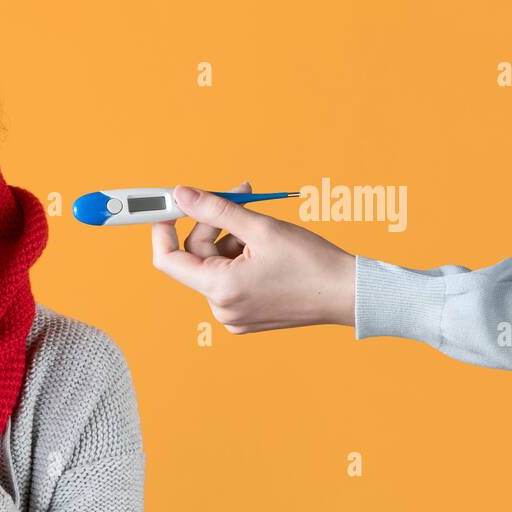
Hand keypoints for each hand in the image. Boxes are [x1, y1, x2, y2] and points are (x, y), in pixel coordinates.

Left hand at [151, 183, 355, 332]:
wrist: (347, 293)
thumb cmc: (311, 262)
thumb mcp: (260, 227)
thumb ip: (216, 209)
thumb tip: (181, 194)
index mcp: (220, 289)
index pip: (168, 259)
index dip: (164, 230)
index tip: (169, 207)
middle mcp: (221, 308)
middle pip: (196, 257)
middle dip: (214, 224)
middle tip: (241, 195)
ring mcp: (233, 315)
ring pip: (214, 265)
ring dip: (232, 240)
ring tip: (265, 233)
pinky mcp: (245, 316)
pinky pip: (229, 280)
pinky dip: (240, 259)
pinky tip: (267, 252)